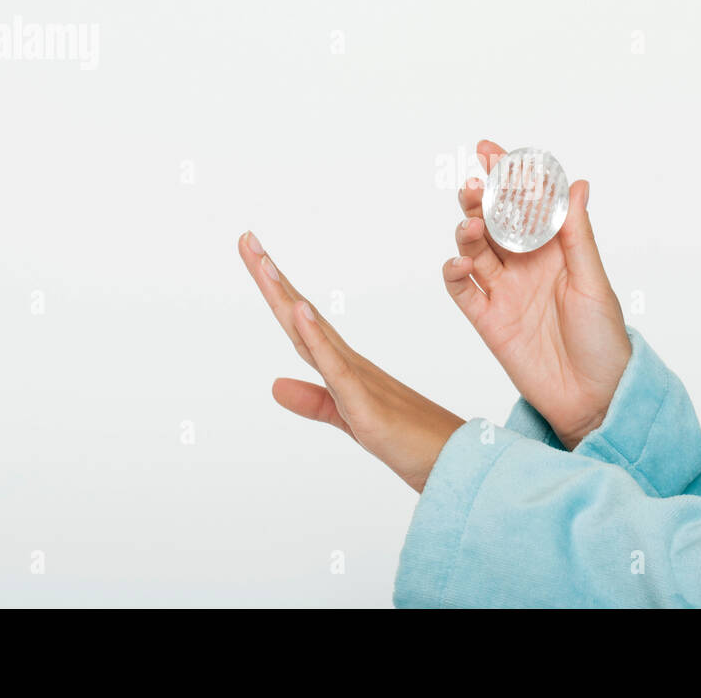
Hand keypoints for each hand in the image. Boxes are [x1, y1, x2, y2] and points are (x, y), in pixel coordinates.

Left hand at [238, 231, 465, 492]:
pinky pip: (334, 366)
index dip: (276, 291)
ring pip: (312, 331)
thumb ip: (315, 401)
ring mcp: (356, 378)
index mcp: (342, 365)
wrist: (453, 460)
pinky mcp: (363, 403)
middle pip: (300, 314)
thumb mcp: (349, 419)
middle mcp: (348, 362)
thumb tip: (276, 386)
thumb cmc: (410, 438)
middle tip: (247, 239)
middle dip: (272, 278)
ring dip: (286, 296)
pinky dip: (315, 337)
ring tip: (263, 263)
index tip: (256, 258)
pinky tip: (300, 311)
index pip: (300, 323)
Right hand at [444, 140, 631, 450]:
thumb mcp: (593, 282)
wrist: (594, 398)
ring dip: (467, 230)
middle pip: (494, 220)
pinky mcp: (487, 320)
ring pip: (474, 248)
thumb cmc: (604, 340)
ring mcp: (504, 291)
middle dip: (480, 197)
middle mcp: (526, 264)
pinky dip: (454, 272)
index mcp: (555, 249)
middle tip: (473, 185)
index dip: (508, 175)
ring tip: (471, 225)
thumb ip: (576, 234)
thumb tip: (576, 182)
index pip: (527, 202)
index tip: (489, 150)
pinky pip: (462, 290)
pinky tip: (459, 262)